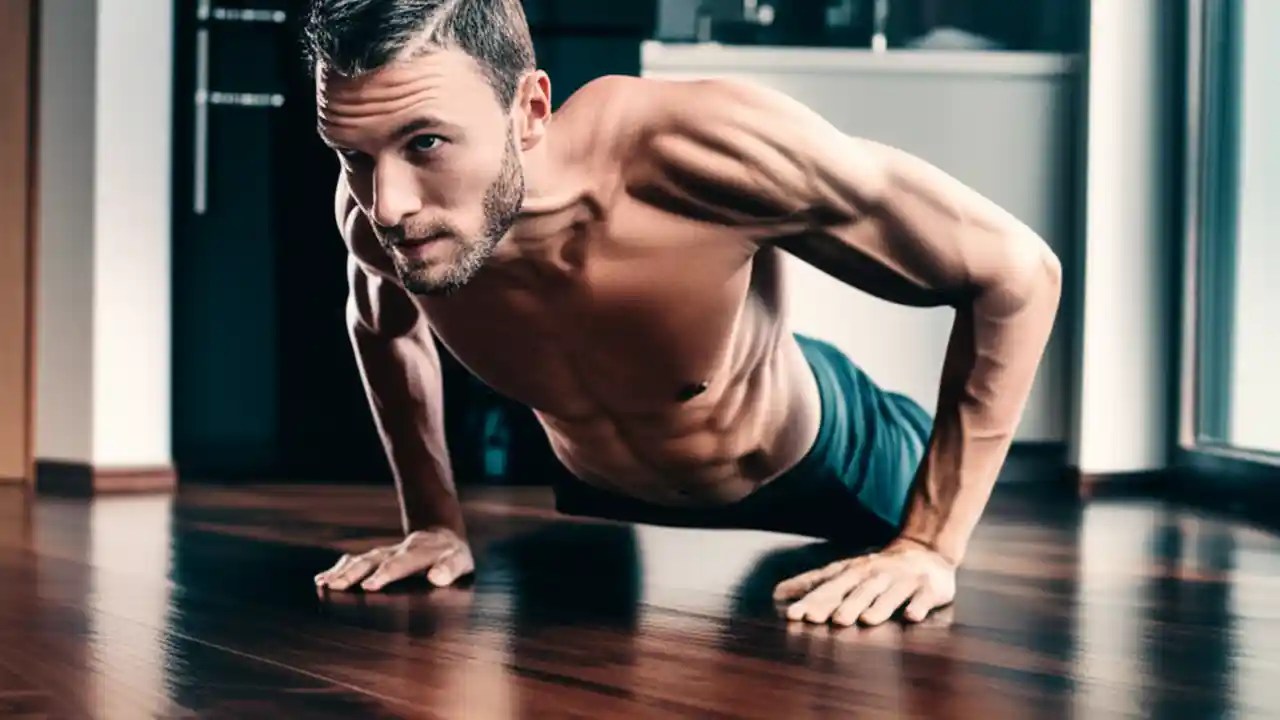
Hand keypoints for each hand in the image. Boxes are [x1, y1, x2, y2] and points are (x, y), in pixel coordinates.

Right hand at [314, 528, 473, 591]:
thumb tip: (437, 578)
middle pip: (375, 559)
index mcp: (422, 552)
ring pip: (362, 560)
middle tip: (337, 585)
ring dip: (343, 572)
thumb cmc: (453, 557)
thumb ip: (450, 568)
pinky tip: (322, 579)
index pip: (402, 562)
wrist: (443, 536)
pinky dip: (339, 569)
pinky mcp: (378, 557)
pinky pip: (356, 561)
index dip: (386, 573)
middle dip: (356, 572)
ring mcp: (387, 552)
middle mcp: (400, 550)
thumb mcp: (460, 562)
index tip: (369, 586)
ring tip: (324, 583)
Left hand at [772, 538, 955, 625]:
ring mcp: (902, 580)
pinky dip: (918, 607)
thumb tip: (777, 593)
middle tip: (820, 619)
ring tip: (863, 620)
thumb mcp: (843, 572)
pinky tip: (911, 617)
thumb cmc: (876, 570)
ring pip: (887, 594)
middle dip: (837, 604)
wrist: (925, 552)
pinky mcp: (928, 588)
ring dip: (876, 606)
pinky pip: (923, 598)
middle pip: (854, 590)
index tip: (792, 614)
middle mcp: (875, 575)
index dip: (810, 600)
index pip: (828, 587)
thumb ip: (813, 584)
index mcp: (852, 572)